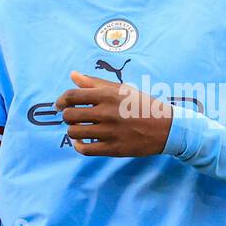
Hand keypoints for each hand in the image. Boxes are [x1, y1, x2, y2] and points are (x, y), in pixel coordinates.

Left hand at [54, 70, 172, 156]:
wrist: (166, 127)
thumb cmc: (142, 105)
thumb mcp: (121, 89)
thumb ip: (95, 83)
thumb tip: (73, 75)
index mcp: (108, 95)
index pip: (72, 96)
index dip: (61, 101)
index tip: (60, 105)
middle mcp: (107, 113)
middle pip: (70, 115)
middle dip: (66, 116)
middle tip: (72, 118)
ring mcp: (110, 132)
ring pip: (74, 132)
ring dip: (72, 131)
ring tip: (79, 129)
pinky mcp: (113, 149)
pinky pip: (85, 149)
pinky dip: (78, 146)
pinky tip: (82, 142)